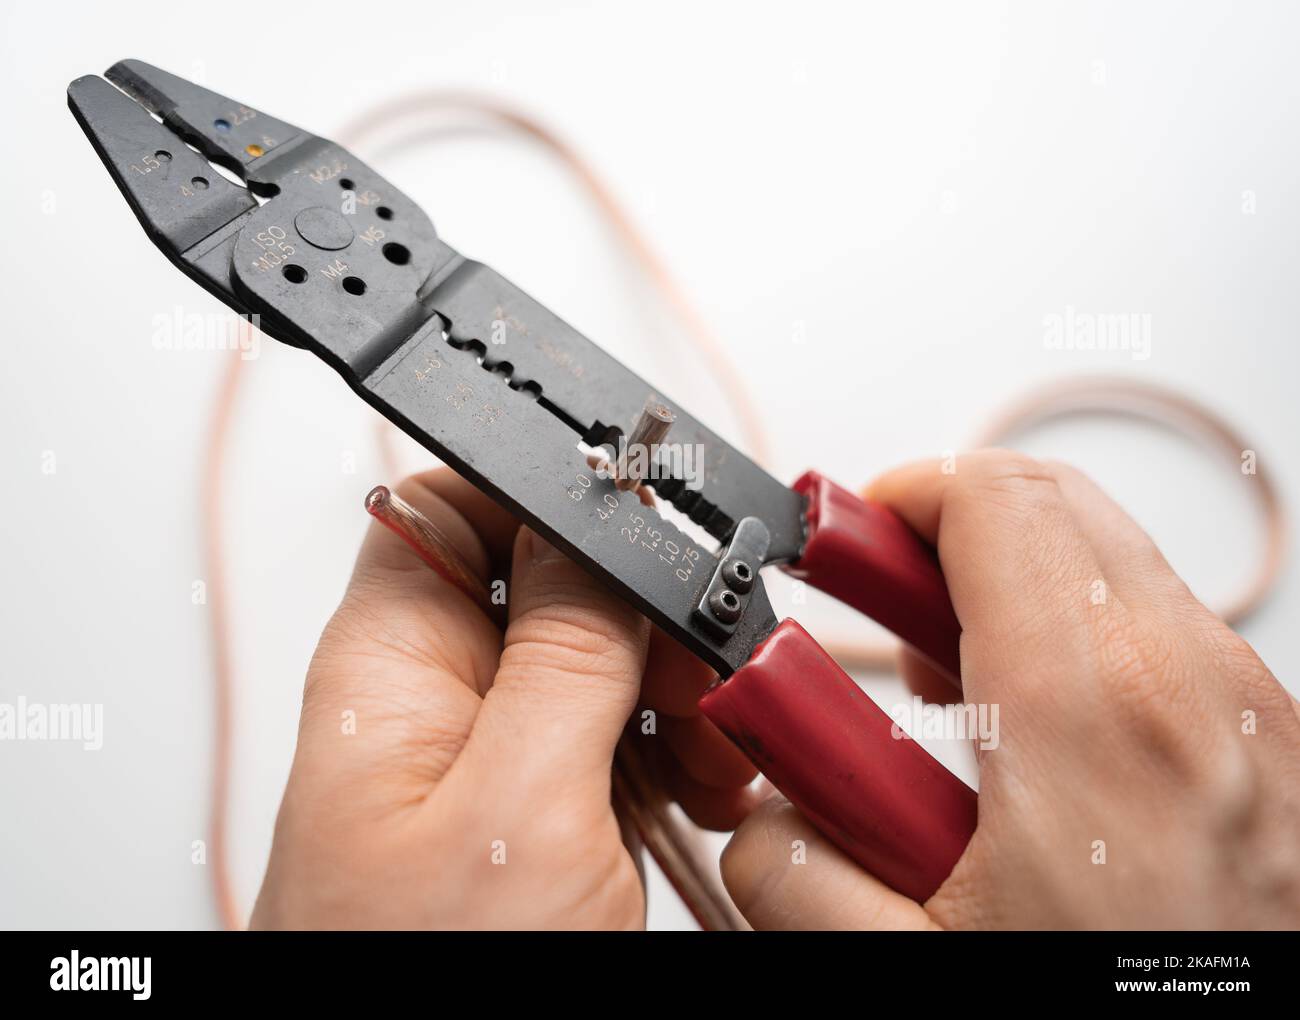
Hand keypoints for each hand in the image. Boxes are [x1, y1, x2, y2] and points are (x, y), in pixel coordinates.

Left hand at [250, 468, 755, 928]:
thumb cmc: (429, 979)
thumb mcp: (520, 803)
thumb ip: (561, 651)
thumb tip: (592, 520)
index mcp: (395, 665)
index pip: (455, 507)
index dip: (550, 499)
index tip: (645, 532)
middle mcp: (433, 700)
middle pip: (545, 583)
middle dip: (641, 615)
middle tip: (698, 675)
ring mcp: (483, 760)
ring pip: (591, 663)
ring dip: (669, 690)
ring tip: (712, 751)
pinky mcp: (529, 813)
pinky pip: (604, 741)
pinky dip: (667, 751)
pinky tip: (699, 786)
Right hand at [720, 450, 1299, 929]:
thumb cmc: (1133, 1012)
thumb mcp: (923, 970)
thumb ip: (798, 876)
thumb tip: (765, 817)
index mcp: (1093, 714)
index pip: (991, 498)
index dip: (896, 499)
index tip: (842, 548)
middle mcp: (1192, 682)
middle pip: (1051, 506)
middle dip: (943, 536)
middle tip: (879, 609)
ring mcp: (1251, 706)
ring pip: (1108, 566)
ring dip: (1011, 592)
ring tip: (949, 689)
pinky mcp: (1276, 739)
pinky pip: (1160, 632)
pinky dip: (1079, 645)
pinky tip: (1037, 743)